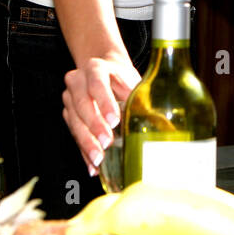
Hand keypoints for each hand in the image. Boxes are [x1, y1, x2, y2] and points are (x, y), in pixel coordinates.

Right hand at [62, 55, 141, 174]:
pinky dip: (84, 152)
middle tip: (107, 143)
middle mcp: (77, 80)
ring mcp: (69, 98)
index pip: (96, 83)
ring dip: (86, 142)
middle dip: (94, 126)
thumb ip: (144, 101)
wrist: (105, 74)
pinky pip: (73, 134)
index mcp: (95, 68)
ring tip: (98, 159)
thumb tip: (165, 126)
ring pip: (74, 121)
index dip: (104, 102)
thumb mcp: (134, 83)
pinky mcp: (68, 114)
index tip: (114, 120)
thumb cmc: (122, 80)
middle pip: (82, 104)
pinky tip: (93, 166)